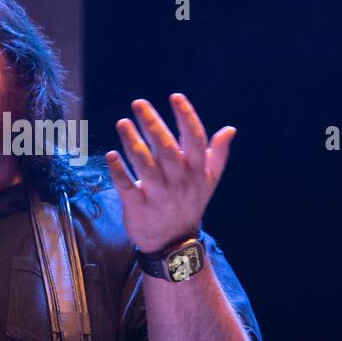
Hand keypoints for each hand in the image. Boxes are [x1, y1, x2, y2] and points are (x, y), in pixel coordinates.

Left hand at [105, 93, 235, 254]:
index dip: (186, 117)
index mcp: (196, 171)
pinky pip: (127, 187)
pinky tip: (110, 155)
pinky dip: (118, 172)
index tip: (175, 97)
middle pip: (165, 148)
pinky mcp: (139, 207)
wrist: (174, 243)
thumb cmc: (190, 204)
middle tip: (138, 103)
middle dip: (152, 123)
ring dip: (132, 143)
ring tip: (122, 123)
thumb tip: (230, 129)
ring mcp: (158, 195)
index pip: (194, 139)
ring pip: (145, 165)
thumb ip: (217, 154)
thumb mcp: (208, 181)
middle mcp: (179, 181)